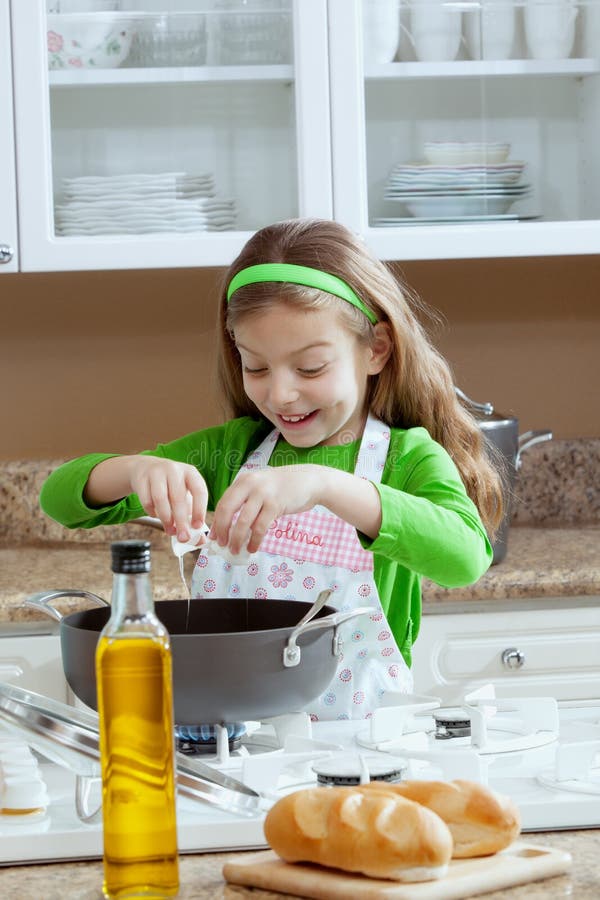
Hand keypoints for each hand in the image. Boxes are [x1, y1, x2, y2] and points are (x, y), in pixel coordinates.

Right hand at [128, 456, 208, 541]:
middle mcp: (175, 470)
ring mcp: (157, 472)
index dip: (199, 509)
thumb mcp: (186, 495)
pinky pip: (146, 500)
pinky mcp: (141, 478)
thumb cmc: (172, 487)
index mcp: (191, 473)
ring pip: (160, 499)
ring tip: (170, 530)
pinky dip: (151, 512)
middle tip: (183, 538)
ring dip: (165, 518)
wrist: (147, 469)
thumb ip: (193, 517)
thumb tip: (200, 541)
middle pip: (178, 497)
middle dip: (181, 521)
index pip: (199, 491)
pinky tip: (156, 516)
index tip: (198, 527)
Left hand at [210, 465, 324, 553]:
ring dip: (237, 539)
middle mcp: (250, 484)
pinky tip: (253, 548)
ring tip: (236, 550)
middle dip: (222, 530)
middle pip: (227, 510)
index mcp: (243, 481)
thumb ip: (247, 500)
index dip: (217, 521)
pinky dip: (255, 540)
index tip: (214, 536)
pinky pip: (260, 527)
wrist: (310, 480)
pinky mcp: (275, 504)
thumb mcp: (261, 486)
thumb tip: (230, 525)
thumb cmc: (284, 487)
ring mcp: (263, 494)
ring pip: (242, 521)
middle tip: (222, 545)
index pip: (223, 502)